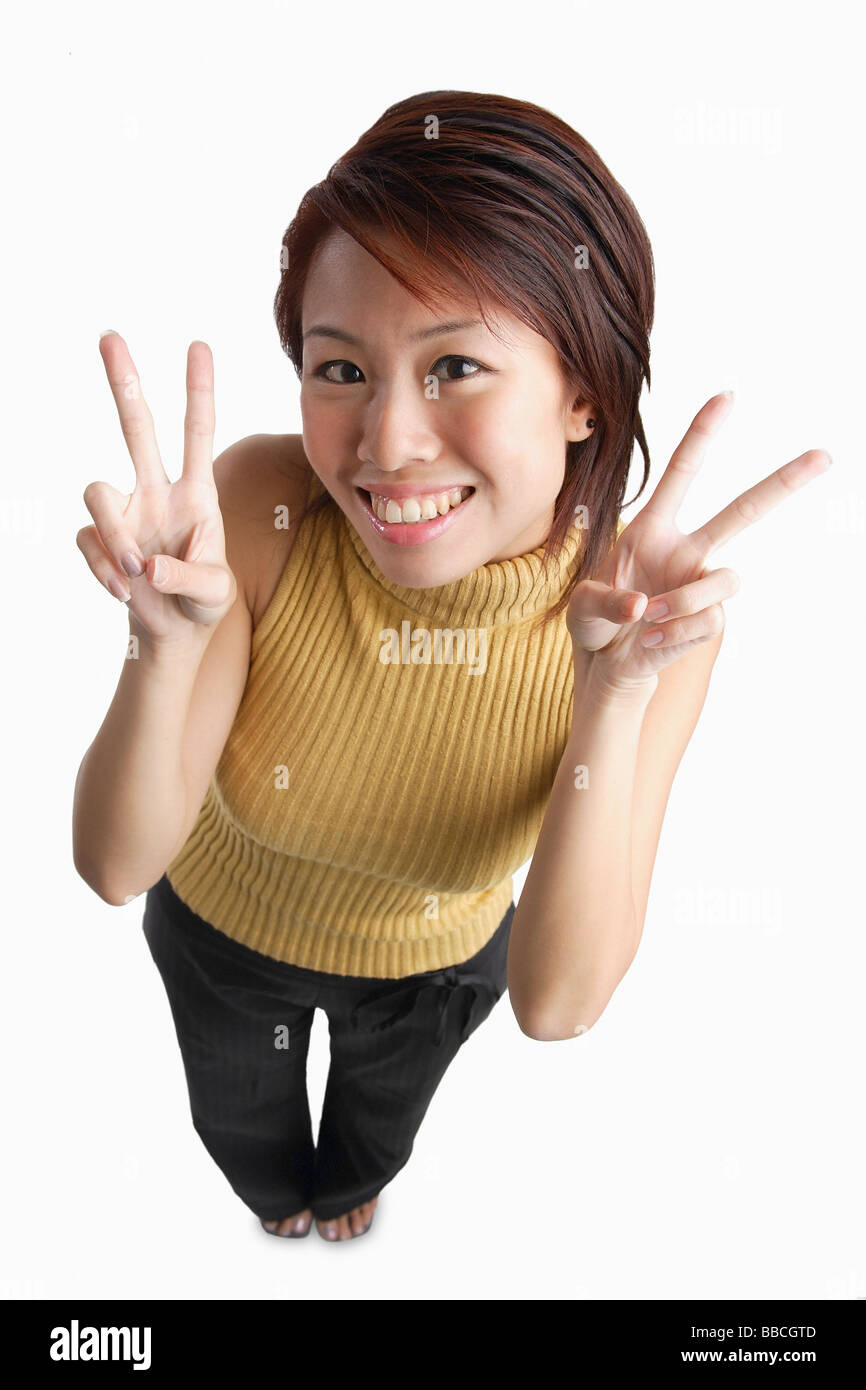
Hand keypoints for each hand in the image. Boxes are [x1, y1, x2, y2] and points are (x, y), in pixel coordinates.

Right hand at [77, 332, 236, 647]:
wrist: (176, 635)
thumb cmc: (204, 604)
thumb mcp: (215, 594)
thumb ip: (190, 577)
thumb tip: (148, 566)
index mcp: (197, 494)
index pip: (198, 433)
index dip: (198, 391)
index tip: (198, 346)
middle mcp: (157, 493)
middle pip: (137, 428)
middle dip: (124, 384)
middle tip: (111, 336)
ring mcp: (126, 515)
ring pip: (98, 492)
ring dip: (114, 534)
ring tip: (137, 573)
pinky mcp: (101, 541)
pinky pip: (88, 541)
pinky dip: (103, 568)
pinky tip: (124, 591)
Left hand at [566, 391, 831, 689]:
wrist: (606, 666)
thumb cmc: (595, 624)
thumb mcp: (582, 606)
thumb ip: (605, 600)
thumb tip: (644, 606)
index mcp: (651, 529)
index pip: (681, 474)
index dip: (702, 435)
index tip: (726, 398)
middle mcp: (685, 550)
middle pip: (742, 511)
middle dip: (783, 483)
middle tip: (823, 456)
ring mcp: (699, 584)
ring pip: (724, 578)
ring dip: (682, 601)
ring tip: (647, 618)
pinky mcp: (708, 619)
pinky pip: (708, 619)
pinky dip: (675, 633)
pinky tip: (653, 640)